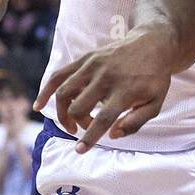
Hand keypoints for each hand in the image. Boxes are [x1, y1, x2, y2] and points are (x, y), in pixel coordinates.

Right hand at [33, 24, 175, 151]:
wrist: (153, 44)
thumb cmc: (154, 78)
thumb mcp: (155, 102)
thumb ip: (136, 122)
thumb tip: (112, 135)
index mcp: (125, 91)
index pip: (103, 118)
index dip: (90, 136)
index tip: (80, 150)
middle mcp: (106, 78)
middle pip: (79, 107)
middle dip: (80, 124)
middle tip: (88, 127)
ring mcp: (93, 66)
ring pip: (64, 93)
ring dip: (63, 113)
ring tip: (71, 124)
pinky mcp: (85, 59)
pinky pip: (58, 75)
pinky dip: (45, 91)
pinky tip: (38, 106)